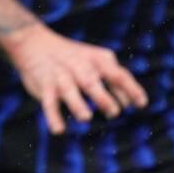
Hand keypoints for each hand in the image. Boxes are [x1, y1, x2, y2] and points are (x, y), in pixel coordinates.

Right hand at [3, 24, 147, 134]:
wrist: (33, 42)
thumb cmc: (73, 56)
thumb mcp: (95, 58)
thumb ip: (113, 76)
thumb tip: (130, 101)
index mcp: (96, 59)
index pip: (117, 75)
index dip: (131, 90)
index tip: (140, 105)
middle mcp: (78, 67)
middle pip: (92, 83)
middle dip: (103, 99)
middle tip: (113, 113)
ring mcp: (60, 76)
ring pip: (69, 91)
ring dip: (78, 105)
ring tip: (86, 117)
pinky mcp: (43, 85)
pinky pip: (48, 102)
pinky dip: (53, 116)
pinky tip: (58, 130)